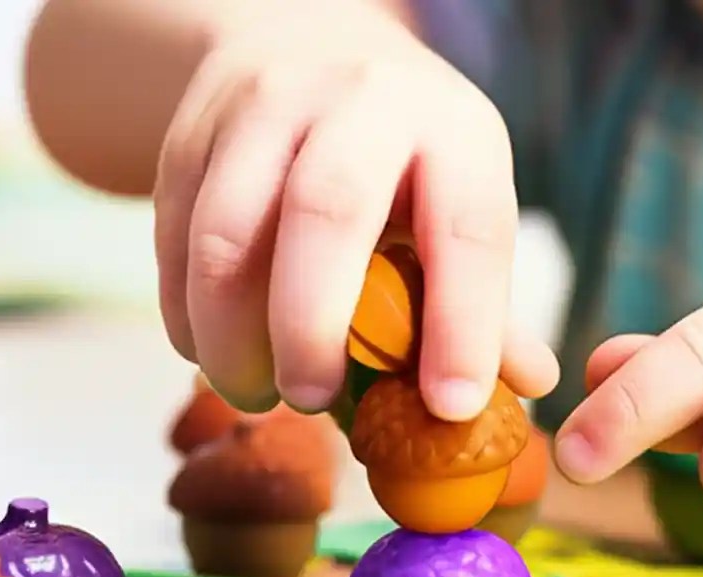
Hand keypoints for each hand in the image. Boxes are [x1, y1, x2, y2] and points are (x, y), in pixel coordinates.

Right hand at [153, 1, 557, 418]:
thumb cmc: (398, 155)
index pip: (467, 227)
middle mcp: (360, 101)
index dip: (463, 325)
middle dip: (312, 325)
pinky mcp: (190, 135)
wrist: (300, 43)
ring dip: (232, 334)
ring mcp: (263, 109)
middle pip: (325, 210)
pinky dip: (187, 314)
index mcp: (451, 127)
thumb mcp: (455, 196)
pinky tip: (214, 352)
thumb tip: (528, 385)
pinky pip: (175, 238)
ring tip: (254, 393)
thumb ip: (481, 295)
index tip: (449, 407)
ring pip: (226, 231)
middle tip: (311, 400)